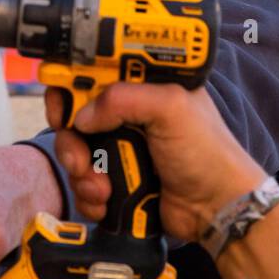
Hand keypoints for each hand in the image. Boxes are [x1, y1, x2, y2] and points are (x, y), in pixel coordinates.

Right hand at [46, 84, 264, 243]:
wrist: (216, 208)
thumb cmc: (207, 152)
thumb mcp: (172, 109)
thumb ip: (124, 100)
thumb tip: (81, 117)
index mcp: (143, 85)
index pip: (94, 71)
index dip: (70, 84)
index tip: (62, 106)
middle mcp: (128, 112)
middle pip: (75, 114)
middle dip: (71, 139)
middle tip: (79, 158)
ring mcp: (120, 146)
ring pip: (75, 151)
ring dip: (81, 172)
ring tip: (101, 188)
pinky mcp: (116, 177)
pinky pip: (84, 182)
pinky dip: (88, 194)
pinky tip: (106, 201)